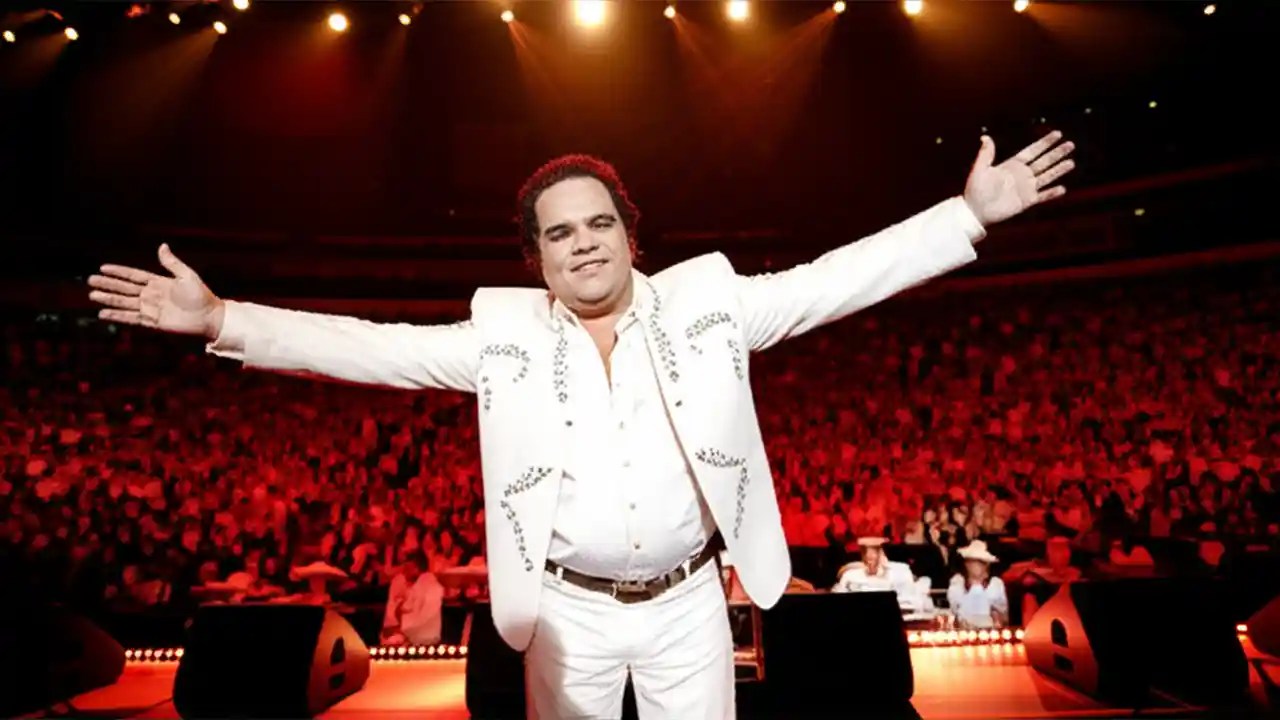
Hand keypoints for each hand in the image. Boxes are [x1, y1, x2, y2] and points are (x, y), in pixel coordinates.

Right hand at [88, 243, 224, 338]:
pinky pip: (132, 318)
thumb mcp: (187, 276)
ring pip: (125, 303)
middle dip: (108, 285)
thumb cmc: (201, 296)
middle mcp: (151, 295)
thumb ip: (172, 263)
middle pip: (124, 289)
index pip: (134, 276)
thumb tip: (162, 245)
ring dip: (109, 299)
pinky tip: (103, 314)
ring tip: (92, 296)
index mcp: (158, 283)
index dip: (119, 272)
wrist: (210, 317)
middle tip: (90, 280)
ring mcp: (151, 309)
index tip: (103, 267)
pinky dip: (118, 316)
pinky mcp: (153, 322)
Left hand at [964, 130, 1075, 226]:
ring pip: (1046, 176)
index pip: (1033, 151)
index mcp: (1012, 165)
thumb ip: (986, 154)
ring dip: (1059, 170)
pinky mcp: (1026, 201)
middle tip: (1071, 144)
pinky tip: (1063, 188)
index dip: (1045, 143)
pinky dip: (1052, 193)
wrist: (975, 211)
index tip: (1058, 134)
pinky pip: (1042, 196)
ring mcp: (1025, 188)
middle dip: (1057, 153)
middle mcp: (1021, 175)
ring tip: (1071, 162)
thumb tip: (985, 137)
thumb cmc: (975, 190)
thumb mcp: (979, 169)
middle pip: (1044, 161)